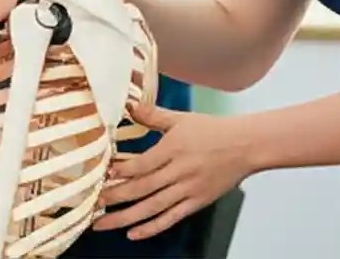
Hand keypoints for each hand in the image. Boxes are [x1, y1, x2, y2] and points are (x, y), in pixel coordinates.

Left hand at [93, 104, 253, 240]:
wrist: (246, 145)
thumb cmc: (214, 130)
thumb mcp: (181, 118)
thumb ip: (153, 115)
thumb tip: (130, 105)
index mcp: (173, 148)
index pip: (142, 164)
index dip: (121, 172)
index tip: (102, 177)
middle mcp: (179, 171)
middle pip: (142, 188)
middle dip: (115, 197)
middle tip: (93, 205)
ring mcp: (188, 189)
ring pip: (153, 207)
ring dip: (126, 217)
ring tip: (103, 224)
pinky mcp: (196, 202)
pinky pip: (171, 217)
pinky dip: (152, 227)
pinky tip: (134, 233)